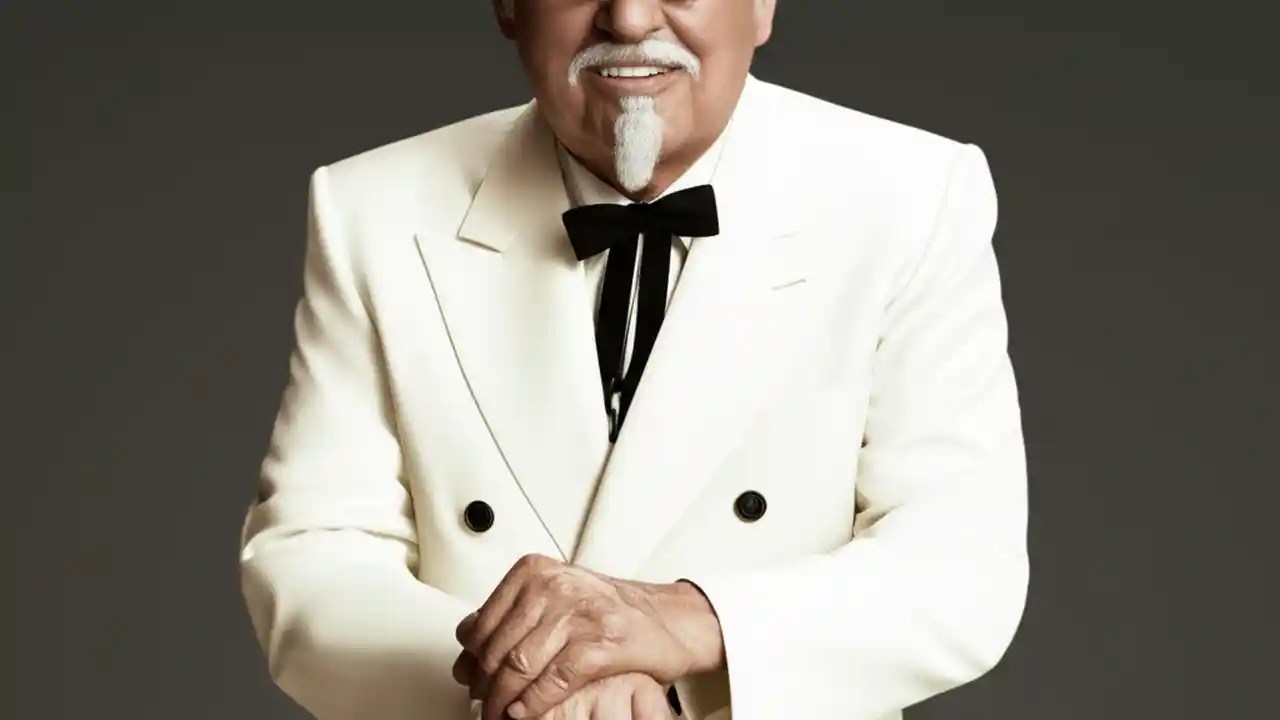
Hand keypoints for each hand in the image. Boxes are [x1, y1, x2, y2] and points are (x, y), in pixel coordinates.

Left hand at [452, 554, 721, 719]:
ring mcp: (580, 613)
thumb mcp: (554, 599)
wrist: (666, 618)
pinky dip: (533, 703)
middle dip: (485, 686)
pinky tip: (524, 712)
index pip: (482, 622)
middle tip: (482, 703)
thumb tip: (466, 647)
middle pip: (499, 648)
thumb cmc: (608, 611)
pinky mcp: (602, 642)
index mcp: (535, 572)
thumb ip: (511, 616)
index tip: (469, 678)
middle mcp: (556, 586)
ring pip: (521, 665)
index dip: (471, 660)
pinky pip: (554, 680)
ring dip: (504, 699)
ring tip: (498, 713)